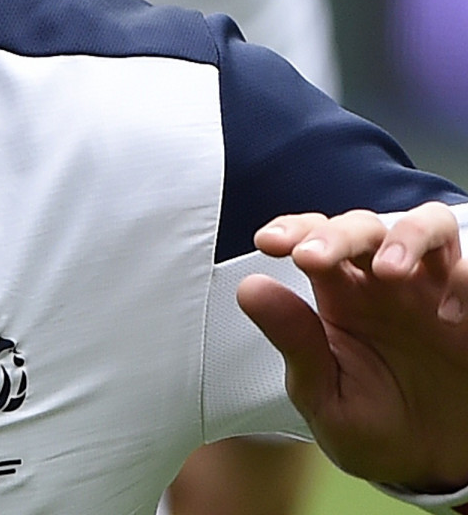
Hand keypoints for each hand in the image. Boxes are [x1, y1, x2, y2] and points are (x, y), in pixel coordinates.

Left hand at [239, 203, 467, 495]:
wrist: (435, 470)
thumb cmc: (376, 428)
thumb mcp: (326, 398)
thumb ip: (295, 343)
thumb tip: (250, 289)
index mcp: (341, 292)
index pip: (313, 239)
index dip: (292, 229)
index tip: (269, 244)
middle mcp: (387, 281)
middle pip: (363, 226)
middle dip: (338, 233)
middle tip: (316, 258)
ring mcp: (436, 291)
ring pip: (426, 227)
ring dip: (406, 236)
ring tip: (390, 270)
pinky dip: (464, 275)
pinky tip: (449, 312)